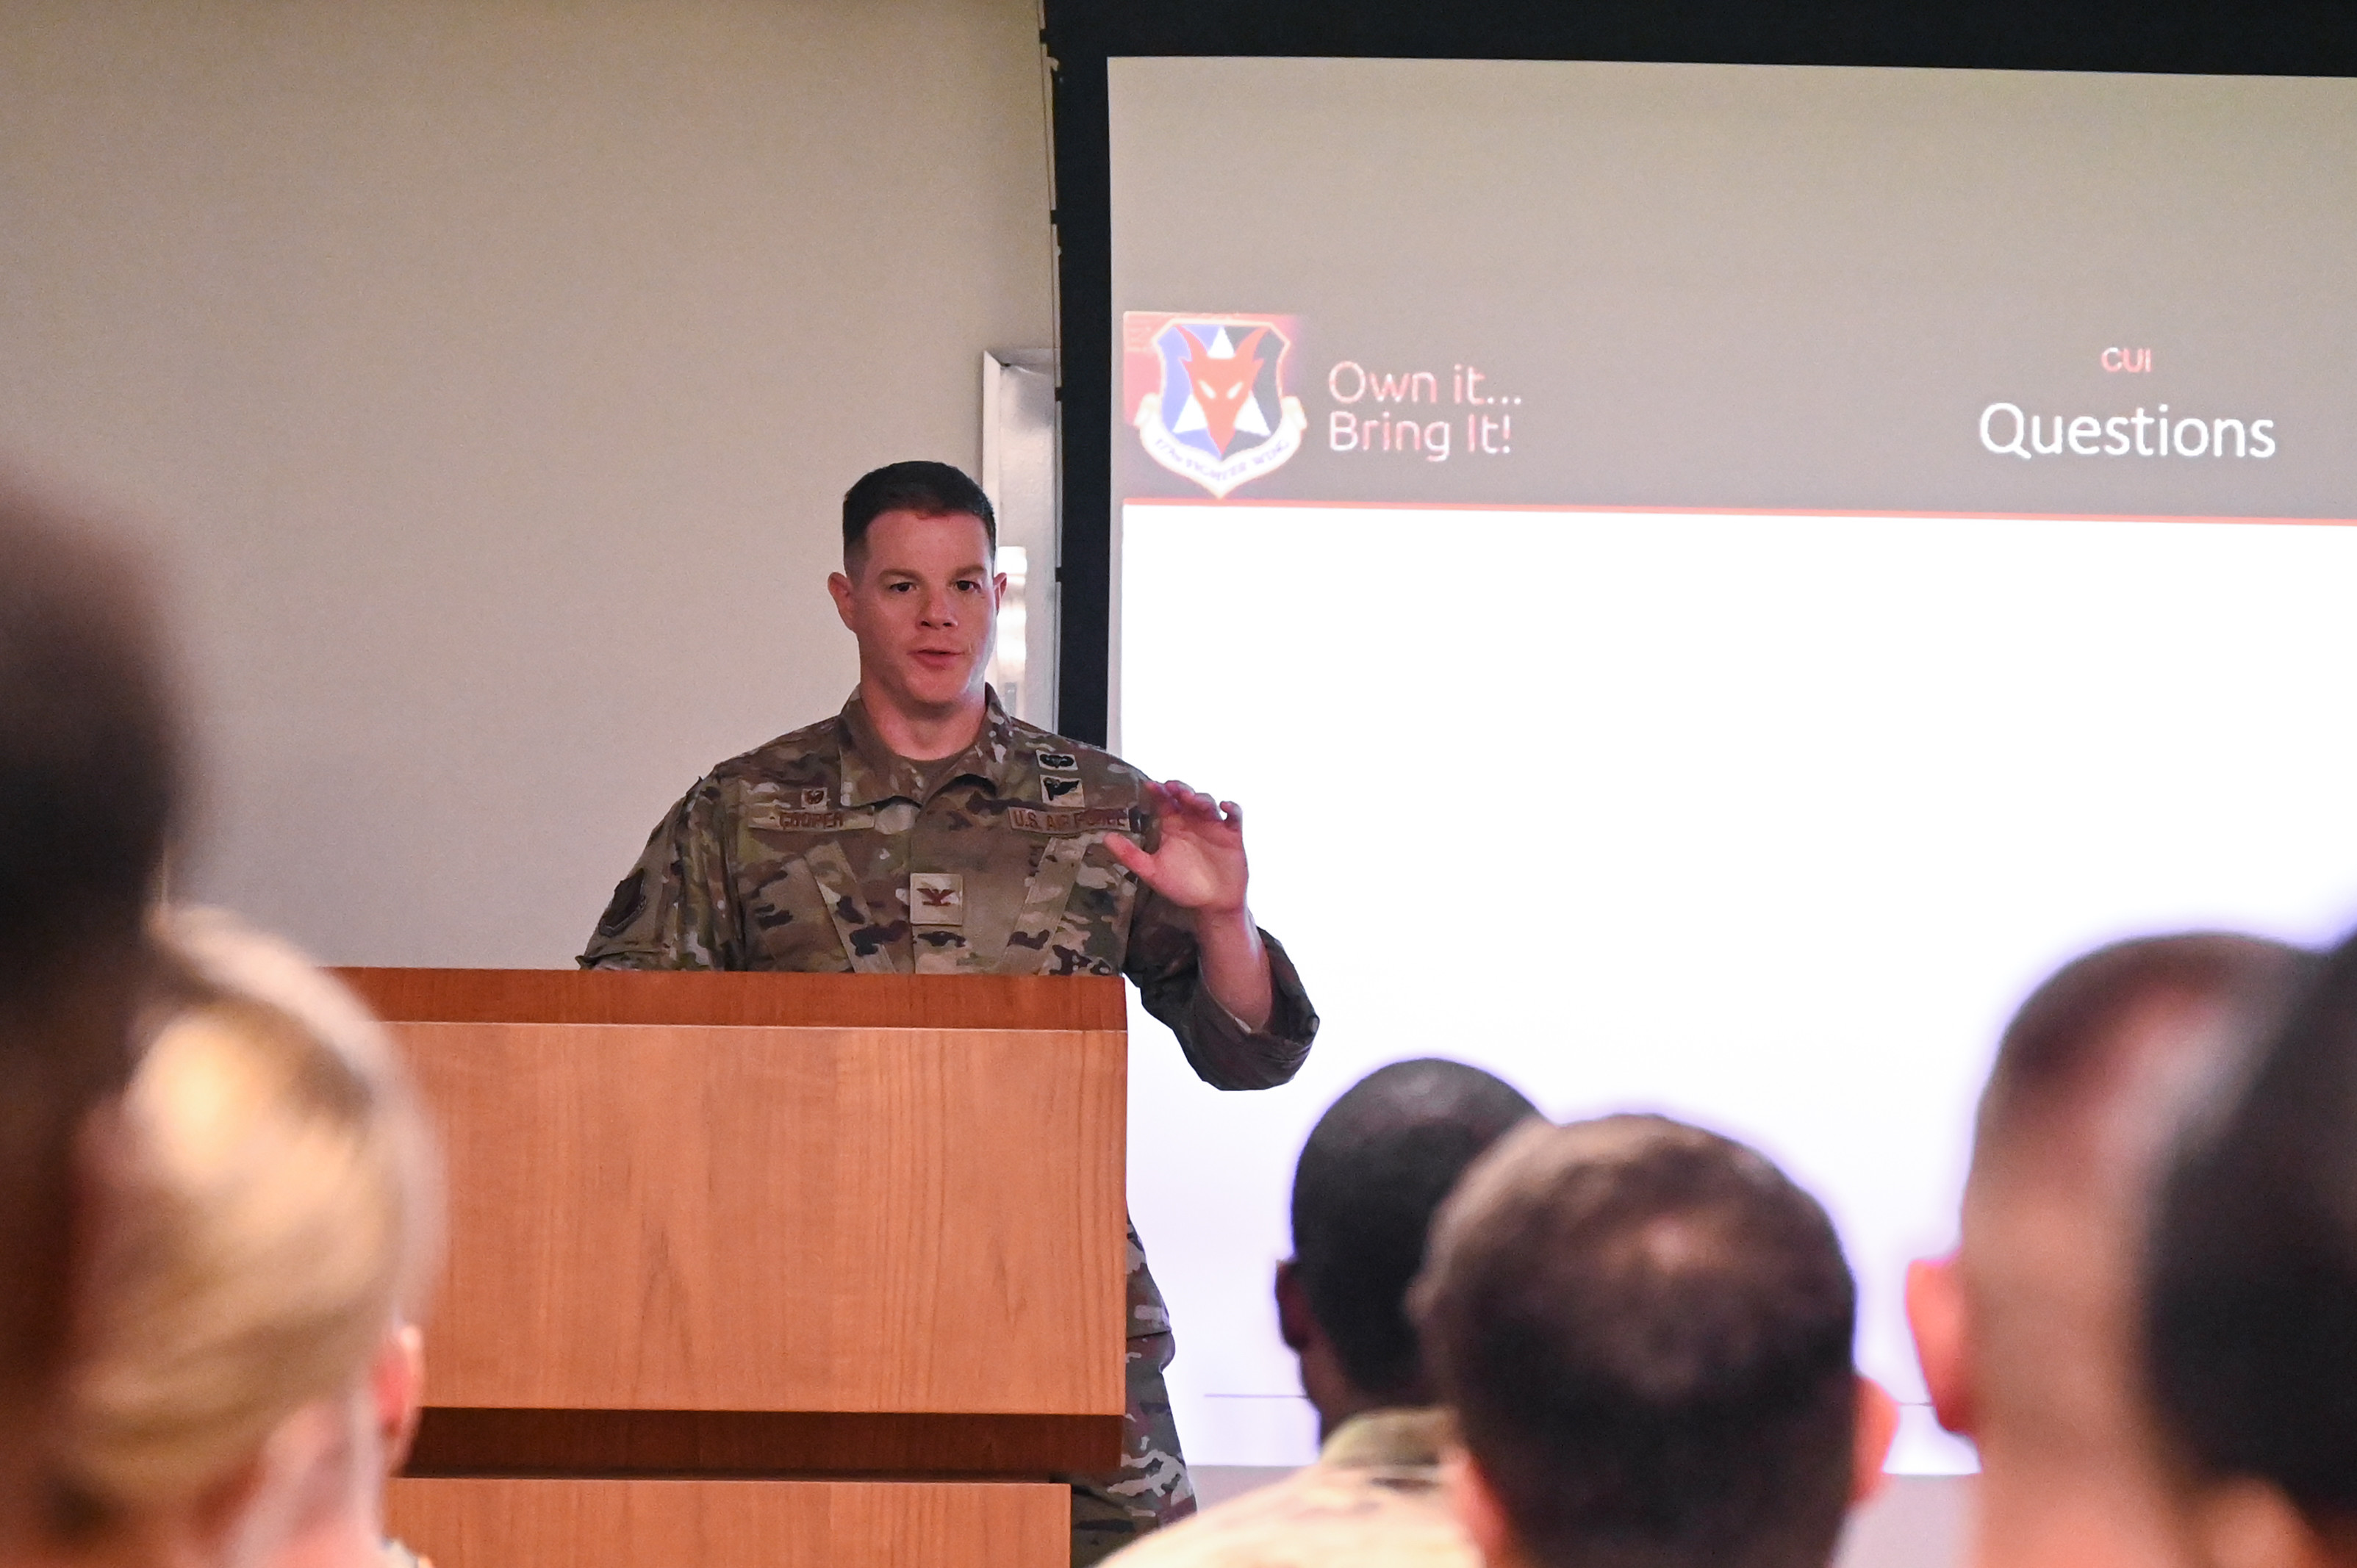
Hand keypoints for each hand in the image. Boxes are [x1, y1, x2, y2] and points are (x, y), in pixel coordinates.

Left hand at [1104, 779, 1249, 914]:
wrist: (1212, 905)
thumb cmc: (1183, 887)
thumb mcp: (1152, 872)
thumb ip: (1130, 856)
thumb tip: (1105, 839)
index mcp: (1173, 827)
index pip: (1165, 803)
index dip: (1159, 792)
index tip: (1150, 786)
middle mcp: (1192, 822)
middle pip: (1186, 796)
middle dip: (1180, 789)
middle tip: (1172, 788)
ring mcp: (1213, 826)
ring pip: (1207, 802)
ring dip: (1200, 798)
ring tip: (1192, 800)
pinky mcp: (1232, 834)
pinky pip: (1234, 815)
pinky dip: (1231, 807)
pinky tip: (1224, 806)